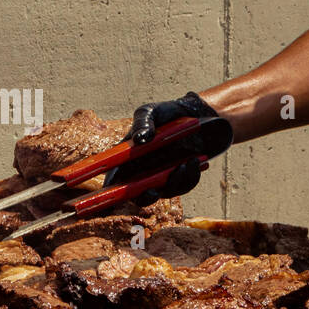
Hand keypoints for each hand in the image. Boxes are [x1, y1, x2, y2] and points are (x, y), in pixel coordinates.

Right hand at [105, 92, 229, 204]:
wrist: (196, 114)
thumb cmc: (167, 112)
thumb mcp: (151, 111)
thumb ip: (143, 122)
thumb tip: (140, 139)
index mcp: (128, 156)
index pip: (115, 177)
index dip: (112, 187)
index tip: (114, 189)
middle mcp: (143, 170)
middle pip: (137, 194)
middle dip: (144, 197)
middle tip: (152, 191)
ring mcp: (161, 176)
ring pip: (164, 192)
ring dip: (173, 183)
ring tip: (185, 164)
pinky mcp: (181, 177)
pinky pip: (183, 186)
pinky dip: (189, 177)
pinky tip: (194, 162)